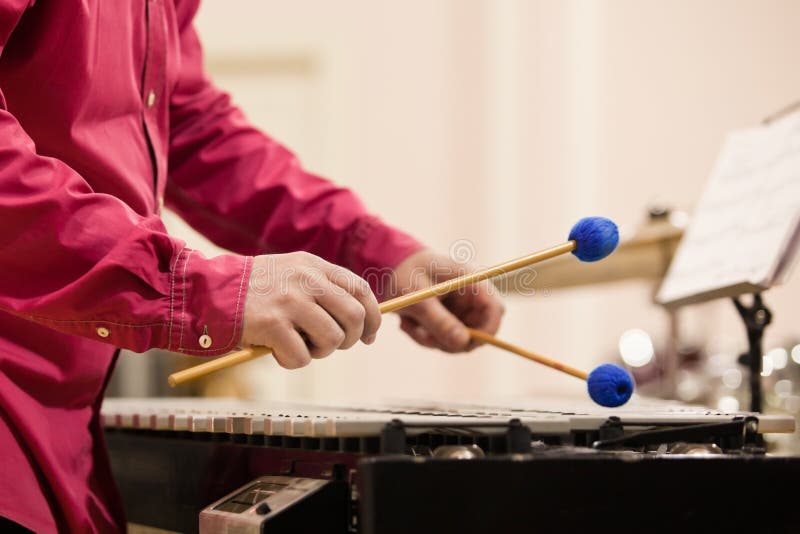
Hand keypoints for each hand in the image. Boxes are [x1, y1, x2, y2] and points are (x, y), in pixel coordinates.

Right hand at [241, 252, 380, 368]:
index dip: (373, 316)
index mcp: (313, 265)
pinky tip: (276, 351)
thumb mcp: (290, 274)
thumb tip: (358, 322)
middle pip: (354, 316)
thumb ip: (321, 289)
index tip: (370, 335)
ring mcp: (290, 301)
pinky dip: (292, 361)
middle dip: (351, 339)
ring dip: (320, 352)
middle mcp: (306, 279)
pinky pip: (302, 357)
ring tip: (298, 345)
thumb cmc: (252, 291)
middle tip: (332, 346)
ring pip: (333, 339)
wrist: (207, 290)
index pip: (360, 290)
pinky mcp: (272, 324)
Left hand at [388, 248, 503, 351]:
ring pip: (459, 340)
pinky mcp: (452, 320)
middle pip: (480, 330)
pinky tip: (409, 323)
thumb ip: (439, 320)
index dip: (488, 330)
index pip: (495, 308)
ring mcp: (463, 310)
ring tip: (408, 323)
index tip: (464, 345)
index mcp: (470, 280)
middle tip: (422, 336)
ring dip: (433, 339)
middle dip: (451, 340)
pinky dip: (427, 337)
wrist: (392, 268)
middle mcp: (472, 297)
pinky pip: (446, 341)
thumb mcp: (417, 298)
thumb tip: (463, 343)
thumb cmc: (406, 274)